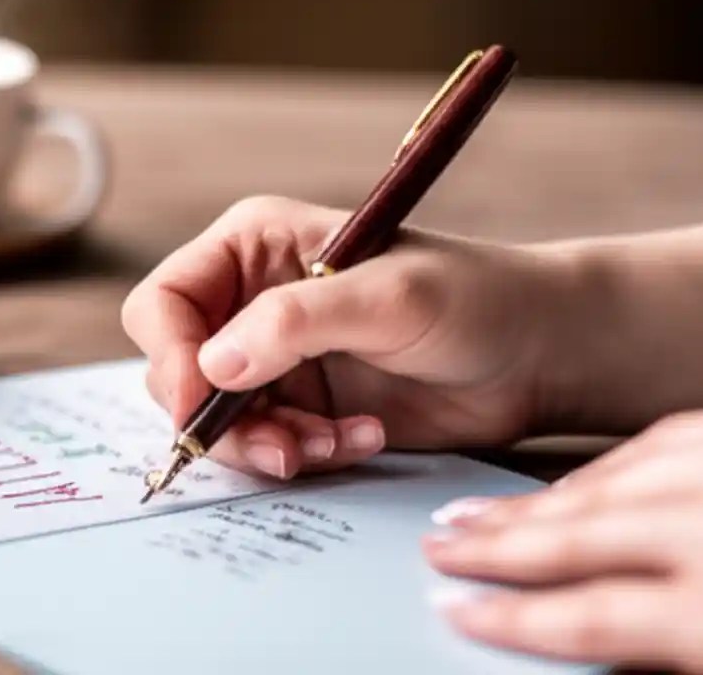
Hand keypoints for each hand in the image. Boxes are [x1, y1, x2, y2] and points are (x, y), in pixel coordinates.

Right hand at [122, 195, 575, 479]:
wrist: (537, 353)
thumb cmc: (474, 299)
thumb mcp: (387, 298)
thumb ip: (294, 323)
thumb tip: (209, 366)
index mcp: (254, 246)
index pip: (165, 302)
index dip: (171, 357)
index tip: (203, 406)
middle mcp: (250, 300)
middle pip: (179, 370)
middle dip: (224, 418)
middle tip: (284, 446)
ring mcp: (274, 358)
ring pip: (219, 420)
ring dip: (270, 444)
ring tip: (338, 442)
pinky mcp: (301, 405)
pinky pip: (266, 445)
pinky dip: (304, 455)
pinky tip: (362, 439)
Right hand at [425, 393, 702, 673]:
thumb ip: (683, 661)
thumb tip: (608, 657)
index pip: (584, 617)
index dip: (509, 617)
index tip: (460, 611)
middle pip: (577, 537)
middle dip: (496, 545)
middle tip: (443, 545)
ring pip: (613, 475)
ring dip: (538, 497)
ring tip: (485, 508)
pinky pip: (674, 433)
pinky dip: (614, 457)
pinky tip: (582, 471)